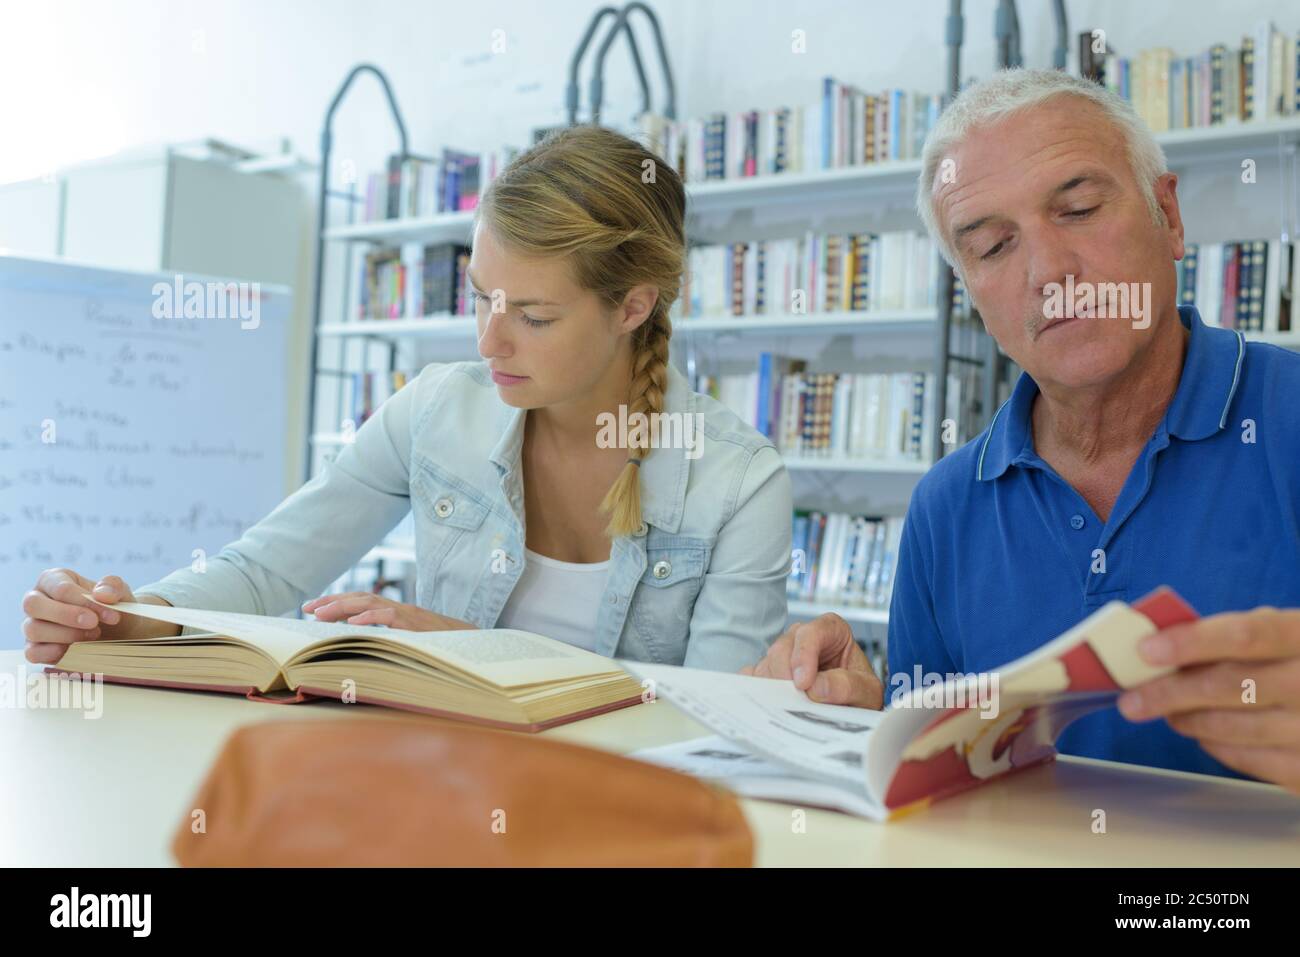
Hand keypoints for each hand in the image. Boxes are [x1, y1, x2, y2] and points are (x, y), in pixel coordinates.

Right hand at [22, 570, 143, 664]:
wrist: (118, 632)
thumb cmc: (111, 607)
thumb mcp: (118, 591)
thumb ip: (112, 586)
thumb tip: (102, 594)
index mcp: (53, 579)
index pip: (60, 588)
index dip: (84, 602)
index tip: (111, 616)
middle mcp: (36, 600)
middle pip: (33, 604)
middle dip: (66, 615)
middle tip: (94, 623)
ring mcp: (32, 625)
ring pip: (33, 629)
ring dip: (67, 635)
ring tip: (93, 635)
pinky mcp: (34, 649)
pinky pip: (33, 652)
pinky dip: (55, 653)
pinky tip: (77, 651)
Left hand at [302, 592, 474, 631]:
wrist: (473, 645)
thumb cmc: (440, 647)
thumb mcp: (408, 643)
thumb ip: (387, 641)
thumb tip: (358, 648)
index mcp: (394, 613)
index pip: (359, 601)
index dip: (335, 602)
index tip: (310, 608)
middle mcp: (398, 609)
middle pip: (359, 598)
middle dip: (331, 601)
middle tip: (306, 608)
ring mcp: (408, 615)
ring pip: (370, 603)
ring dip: (343, 607)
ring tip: (322, 614)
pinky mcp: (417, 624)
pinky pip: (391, 617)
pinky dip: (372, 617)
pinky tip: (354, 622)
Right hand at [740, 613, 883, 708]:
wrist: (852, 708)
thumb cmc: (860, 692)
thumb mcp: (867, 692)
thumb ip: (848, 686)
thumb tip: (816, 687)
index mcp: (831, 630)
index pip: (811, 632)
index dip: (804, 654)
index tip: (803, 683)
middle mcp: (802, 637)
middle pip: (782, 648)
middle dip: (785, 677)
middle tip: (796, 702)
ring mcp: (782, 653)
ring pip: (765, 665)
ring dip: (774, 689)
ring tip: (791, 709)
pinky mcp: (767, 671)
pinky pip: (751, 677)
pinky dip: (757, 692)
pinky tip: (770, 706)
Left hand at [1118, 606, 1299, 795]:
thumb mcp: (1287, 635)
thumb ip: (1240, 635)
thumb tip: (1168, 645)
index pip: (1243, 636)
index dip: (1191, 642)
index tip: (1146, 650)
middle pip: (1226, 686)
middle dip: (1169, 693)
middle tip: (1131, 701)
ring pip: (1230, 727)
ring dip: (1187, 719)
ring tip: (1167, 712)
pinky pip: (1246, 758)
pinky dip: (1215, 744)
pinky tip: (1203, 733)